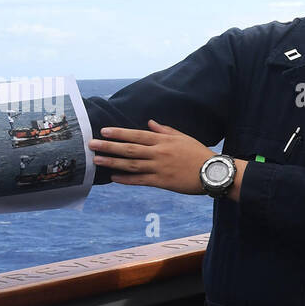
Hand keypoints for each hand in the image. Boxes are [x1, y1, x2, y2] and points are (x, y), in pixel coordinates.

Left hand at [90, 120, 244, 196]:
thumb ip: (165, 130)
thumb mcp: (183, 137)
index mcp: (163, 141)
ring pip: (131, 164)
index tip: (104, 131)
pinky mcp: (162, 182)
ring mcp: (159, 168)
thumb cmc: (199, 153)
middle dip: (109, 146)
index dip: (119, 133)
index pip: (136, 135)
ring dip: (113, 161)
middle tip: (92, 144)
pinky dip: (126, 179)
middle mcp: (159, 153)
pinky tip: (114, 177)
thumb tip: (149, 123)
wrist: (212, 172)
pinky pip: (140, 180)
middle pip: (130, 149)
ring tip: (97, 160)